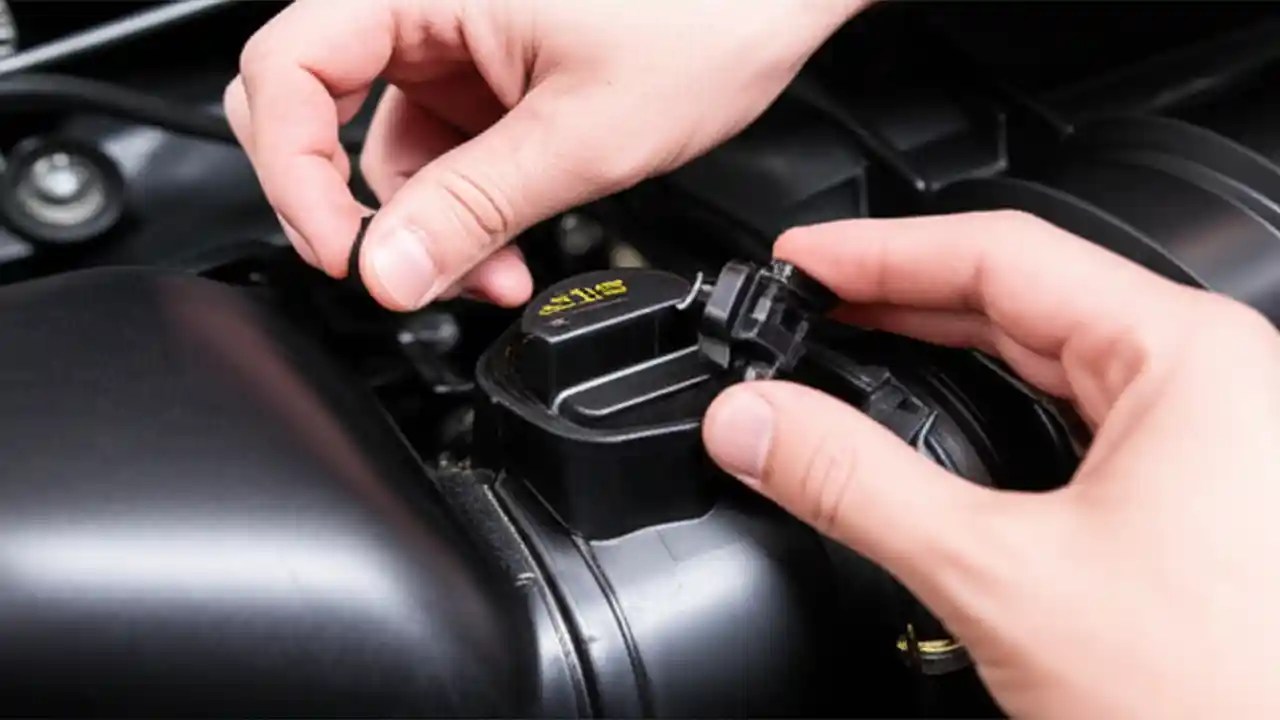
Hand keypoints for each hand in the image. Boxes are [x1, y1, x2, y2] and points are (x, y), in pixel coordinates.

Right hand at [224, 0, 865, 309]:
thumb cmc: (711, 13)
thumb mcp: (583, 133)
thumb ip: (474, 207)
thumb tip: (386, 271)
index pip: (287, 72)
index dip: (294, 174)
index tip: (341, 254)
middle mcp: (424, 5)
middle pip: (317, 108)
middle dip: (354, 207)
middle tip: (393, 272)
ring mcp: (456, 40)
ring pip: (389, 148)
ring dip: (428, 227)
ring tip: (492, 275)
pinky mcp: (491, 74)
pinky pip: (444, 151)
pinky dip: (466, 209)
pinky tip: (505, 249)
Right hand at [702, 210, 1279, 716]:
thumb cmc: (1222, 693)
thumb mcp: (1000, 575)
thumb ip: (856, 486)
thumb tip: (757, 424)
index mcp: (1183, 354)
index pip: (998, 256)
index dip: (878, 251)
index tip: (799, 261)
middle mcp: (1205, 378)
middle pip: (1019, 297)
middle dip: (899, 296)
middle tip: (806, 302)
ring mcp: (1206, 433)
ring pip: (1046, 356)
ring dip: (939, 348)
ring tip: (851, 343)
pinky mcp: (1190, 490)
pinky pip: (1070, 413)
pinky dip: (987, 405)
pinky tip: (935, 419)